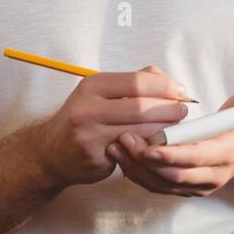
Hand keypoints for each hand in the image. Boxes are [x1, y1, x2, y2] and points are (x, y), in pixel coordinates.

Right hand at [31, 65, 191, 189]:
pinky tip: (158, 143)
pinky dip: (150, 146)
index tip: (181, 91)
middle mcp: (88, 107)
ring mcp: (90, 133)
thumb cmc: (84, 118)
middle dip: (169, 109)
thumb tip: (165, 77)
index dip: (165, 86)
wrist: (50, 152)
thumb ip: (132, 82)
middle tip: (183, 111)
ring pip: (140, 130)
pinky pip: (133, 150)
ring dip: (164, 129)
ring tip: (175, 127)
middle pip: (142, 106)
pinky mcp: (96, 156)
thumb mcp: (101, 93)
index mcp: (93, 85)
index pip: (137, 81)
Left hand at [107, 89, 233, 197]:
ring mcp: (198, 186)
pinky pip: (157, 186)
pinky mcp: (185, 189)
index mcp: (227, 154)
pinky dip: (138, 174)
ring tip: (115, 146)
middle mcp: (213, 176)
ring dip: (136, 168)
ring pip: (161, 183)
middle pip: (174, 175)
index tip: (149, 146)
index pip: (196, 158)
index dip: (172, 154)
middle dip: (146, 160)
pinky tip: (121, 157)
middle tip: (123, 139)